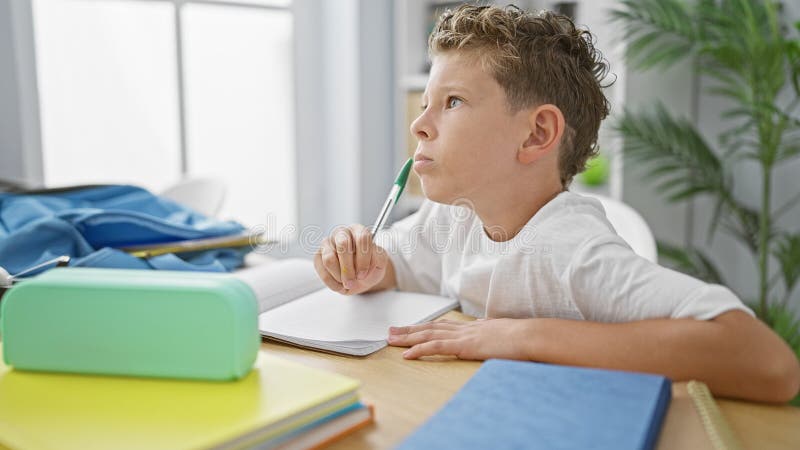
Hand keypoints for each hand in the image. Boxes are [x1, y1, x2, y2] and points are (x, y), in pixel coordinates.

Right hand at [314, 224, 388, 294]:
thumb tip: (373, 251)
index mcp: (359, 231)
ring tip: (347, 282)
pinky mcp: (318, 256)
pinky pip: (322, 271)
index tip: (363, 274)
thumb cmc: (370, 268)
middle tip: (352, 281)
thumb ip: (379, 256)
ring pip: (329, 259)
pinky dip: (332, 283)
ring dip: (340, 276)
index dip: (363, 258)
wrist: (360, 278)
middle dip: (348, 268)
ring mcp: (327, 243)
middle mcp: (342, 233)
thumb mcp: (380, 263)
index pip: (361, 238)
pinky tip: (340, 283)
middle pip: (342, 245)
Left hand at [387, 318, 533, 359]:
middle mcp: (465, 328)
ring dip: (408, 337)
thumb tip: (488, 331)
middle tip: (390, 331)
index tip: (412, 328)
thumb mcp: (504, 334)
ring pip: (428, 335)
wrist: (529, 335)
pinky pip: (436, 348)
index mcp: (474, 326)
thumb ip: (493, 333)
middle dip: (409, 330)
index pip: (444, 326)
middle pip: (431, 327)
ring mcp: (463, 336)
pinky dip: (419, 350)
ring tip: (390, 340)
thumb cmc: (522, 337)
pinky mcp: (463, 346)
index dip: (426, 327)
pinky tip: (407, 354)